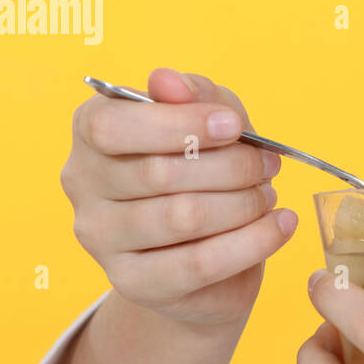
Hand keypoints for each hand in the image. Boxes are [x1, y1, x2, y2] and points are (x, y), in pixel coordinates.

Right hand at [61, 67, 297, 326]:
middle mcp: (83, 184)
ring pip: (184, 217)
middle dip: (231, 166)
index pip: (113, 126)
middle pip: (160, 172)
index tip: (234, 126)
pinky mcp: (134, 283)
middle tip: (268, 166)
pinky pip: (203, 262)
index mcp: (90, 132)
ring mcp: (102, 239)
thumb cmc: (202, 171)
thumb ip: (192, 93)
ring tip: (268, 196)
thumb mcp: (207, 118)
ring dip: (245, 203)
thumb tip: (167, 80)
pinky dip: (254, 241)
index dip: (182, 123)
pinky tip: (280, 225)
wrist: (201, 254)